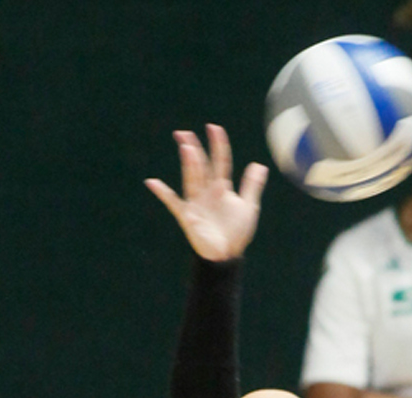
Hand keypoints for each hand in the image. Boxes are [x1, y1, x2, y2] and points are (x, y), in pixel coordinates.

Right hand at [145, 124, 266, 261]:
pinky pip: (173, 202)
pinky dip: (162, 192)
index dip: (218, 145)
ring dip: (189, 163)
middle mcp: (207, 192)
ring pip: (191, 178)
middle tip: (185, 133)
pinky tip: (152, 182)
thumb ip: (252, 185)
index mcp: (221, 188)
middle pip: (200, 166)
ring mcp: (196, 202)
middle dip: (194, 149)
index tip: (214, 128)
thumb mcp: (248, 207)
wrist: (227, 255)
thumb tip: (259, 164)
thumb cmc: (237, 232)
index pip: (220, 162)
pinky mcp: (187, 216)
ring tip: (186, 147)